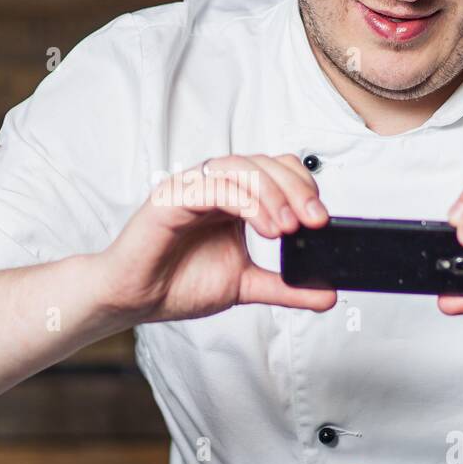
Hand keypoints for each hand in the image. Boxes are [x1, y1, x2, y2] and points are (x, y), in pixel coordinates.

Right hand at [100, 153, 337, 323]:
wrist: (135, 299)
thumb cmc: (178, 284)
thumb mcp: (245, 285)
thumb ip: (285, 287)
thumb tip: (327, 295)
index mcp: (234, 199)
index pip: (277, 171)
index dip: (303, 188)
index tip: (321, 221)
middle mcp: (215, 186)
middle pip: (265, 163)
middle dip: (296, 190)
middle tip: (315, 222)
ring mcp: (193, 187)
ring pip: (241, 168)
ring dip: (272, 194)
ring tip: (288, 229)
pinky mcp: (172, 197)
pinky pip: (214, 186)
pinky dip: (246, 203)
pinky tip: (264, 229)